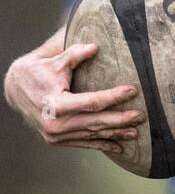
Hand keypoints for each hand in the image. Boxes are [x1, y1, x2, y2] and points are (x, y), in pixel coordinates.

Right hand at [4, 33, 141, 153]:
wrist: (15, 90)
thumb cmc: (36, 73)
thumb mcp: (54, 61)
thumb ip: (74, 54)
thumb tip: (94, 47)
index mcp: (55, 104)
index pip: (92, 102)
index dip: (114, 97)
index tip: (132, 91)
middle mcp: (55, 123)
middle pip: (96, 122)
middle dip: (120, 120)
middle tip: (141, 116)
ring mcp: (55, 135)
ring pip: (92, 135)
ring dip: (115, 134)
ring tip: (135, 132)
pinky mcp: (56, 141)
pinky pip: (83, 143)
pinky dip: (101, 144)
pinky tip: (118, 146)